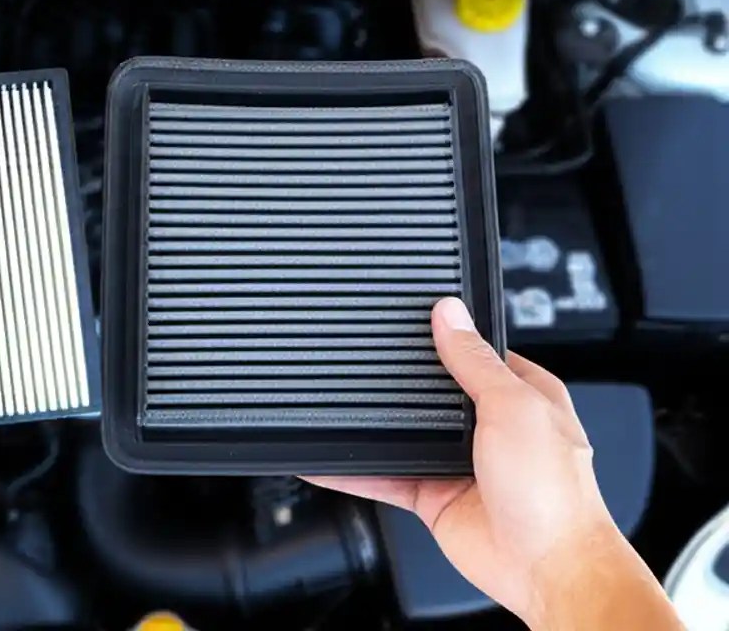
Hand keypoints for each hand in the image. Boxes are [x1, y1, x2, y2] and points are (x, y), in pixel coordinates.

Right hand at [305, 297, 677, 628]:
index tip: (412, 322)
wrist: (546, 567)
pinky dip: (354, 471)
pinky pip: (384, 477)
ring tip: (338, 406)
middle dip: (405, 386)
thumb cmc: (555, 493)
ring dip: (376, 430)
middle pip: (433, 394)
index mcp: (523, 395)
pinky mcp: (434, 496)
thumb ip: (474, 360)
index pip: (476, 352)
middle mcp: (491, 428)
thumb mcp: (513, 406)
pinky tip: (328, 461)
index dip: (447, 337)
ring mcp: (459, 463)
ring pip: (404, 437)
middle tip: (368, 365)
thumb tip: (450, 314)